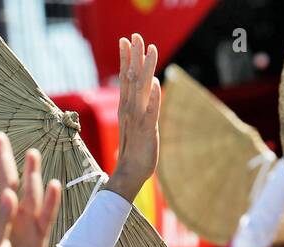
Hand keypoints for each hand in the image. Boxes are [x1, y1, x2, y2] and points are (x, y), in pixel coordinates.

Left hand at [0, 131, 62, 246]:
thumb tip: (9, 193)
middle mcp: (5, 217)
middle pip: (6, 183)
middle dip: (3, 161)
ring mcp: (22, 227)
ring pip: (29, 195)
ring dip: (30, 175)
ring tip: (31, 153)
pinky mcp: (38, 239)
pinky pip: (46, 216)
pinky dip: (50, 201)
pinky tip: (53, 184)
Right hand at [105, 34, 160, 202]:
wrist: (129, 172)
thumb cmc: (134, 150)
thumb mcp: (135, 124)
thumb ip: (138, 106)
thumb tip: (147, 89)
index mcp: (126, 107)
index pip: (125, 77)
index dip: (126, 58)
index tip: (127, 40)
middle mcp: (129, 109)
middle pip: (132, 78)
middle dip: (134, 56)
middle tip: (136, 36)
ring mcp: (137, 119)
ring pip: (141, 89)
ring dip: (146, 69)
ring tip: (151, 50)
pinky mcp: (147, 130)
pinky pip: (151, 112)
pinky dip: (154, 98)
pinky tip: (157, 84)